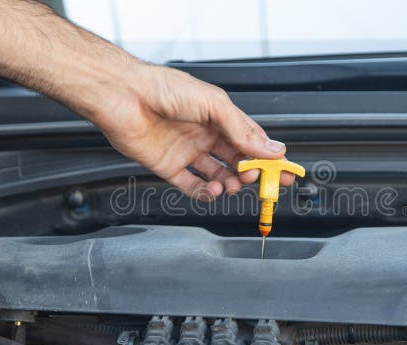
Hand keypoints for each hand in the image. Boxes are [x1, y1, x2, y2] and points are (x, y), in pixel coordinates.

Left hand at [90, 62, 295, 199]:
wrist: (123, 95)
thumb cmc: (163, 88)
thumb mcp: (214, 105)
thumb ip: (242, 130)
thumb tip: (271, 148)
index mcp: (218, 116)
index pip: (251, 140)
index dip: (268, 156)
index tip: (283, 171)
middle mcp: (203, 134)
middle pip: (236, 160)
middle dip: (251, 173)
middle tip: (259, 181)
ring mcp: (186, 151)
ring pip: (216, 175)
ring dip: (229, 184)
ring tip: (232, 185)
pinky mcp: (167, 166)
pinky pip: (190, 186)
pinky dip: (204, 193)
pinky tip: (211, 190)